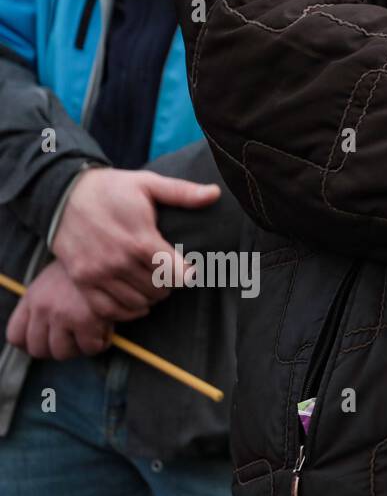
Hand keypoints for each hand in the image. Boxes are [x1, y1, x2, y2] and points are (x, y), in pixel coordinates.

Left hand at [5, 259, 113, 359]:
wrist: (104, 253)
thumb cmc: (83, 272)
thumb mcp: (51, 283)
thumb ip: (43, 306)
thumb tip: (46, 334)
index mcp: (31, 299)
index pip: (16, 337)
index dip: (32, 345)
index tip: (50, 342)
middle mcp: (41, 308)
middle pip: (38, 350)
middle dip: (58, 349)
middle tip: (75, 339)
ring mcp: (61, 315)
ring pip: (62, 353)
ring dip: (78, 348)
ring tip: (91, 334)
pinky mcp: (84, 320)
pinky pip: (89, 348)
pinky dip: (100, 344)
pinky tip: (106, 329)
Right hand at [51, 168, 220, 315]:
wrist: (62, 193)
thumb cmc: (111, 189)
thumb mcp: (147, 184)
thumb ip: (183, 193)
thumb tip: (216, 193)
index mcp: (141, 240)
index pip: (178, 276)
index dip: (187, 274)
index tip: (185, 267)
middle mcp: (119, 261)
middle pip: (160, 291)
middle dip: (168, 284)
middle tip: (166, 272)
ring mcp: (99, 273)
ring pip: (139, 302)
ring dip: (150, 297)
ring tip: (150, 282)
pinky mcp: (82, 280)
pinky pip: (110, 310)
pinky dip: (126, 310)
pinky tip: (134, 298)